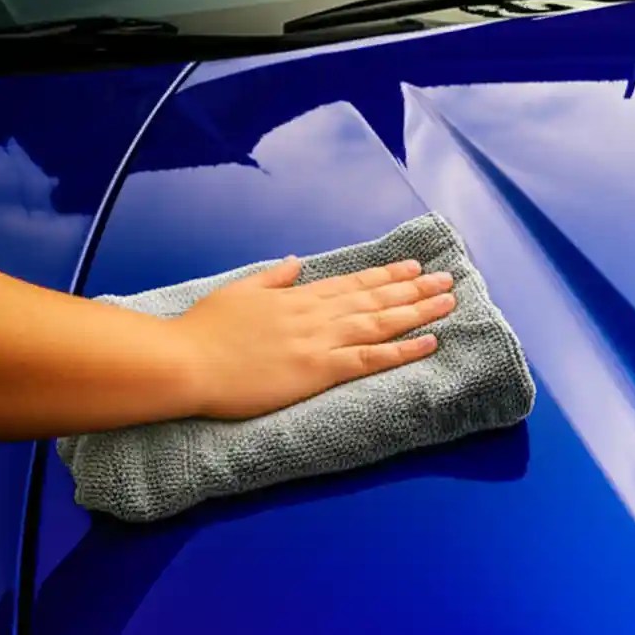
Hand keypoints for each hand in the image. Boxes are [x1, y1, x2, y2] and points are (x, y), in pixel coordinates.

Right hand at [174, 257, 455, 419]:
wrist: (185, 362)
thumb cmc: (203, 331)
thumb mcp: (238, 291)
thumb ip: (271, 278)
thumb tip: (295, 263)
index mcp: (298, 296)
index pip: (353, 283)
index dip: (387, 275)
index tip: (414, 267)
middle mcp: (316, 313)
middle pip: (376, 298)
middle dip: (415, 288)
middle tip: (448, 280)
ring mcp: (320, 340)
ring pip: (382, 322)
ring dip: (419, 311)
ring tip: (449, 302)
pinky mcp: (319, 370)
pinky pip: (371, 358)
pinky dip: (403, 349)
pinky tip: (429, 341)